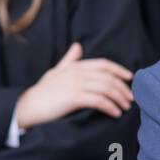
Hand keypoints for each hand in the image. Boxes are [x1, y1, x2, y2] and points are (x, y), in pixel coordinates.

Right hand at [14, 42, 133, 126]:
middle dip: (122, 88)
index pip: (103, 64)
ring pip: (106, 88)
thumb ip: (69, 60)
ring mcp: (75, 84)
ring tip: (125, 107)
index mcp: (75, 66)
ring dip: (119, 98)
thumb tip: (78, 46)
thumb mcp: (56, 72)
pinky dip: (110, 107)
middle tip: (131, 98)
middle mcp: (77, 72)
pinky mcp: (74, 97)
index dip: (119, 70)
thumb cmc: (43, 92)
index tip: (130, 78)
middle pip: (108, 77)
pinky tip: (115, 113)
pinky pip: (99, 101)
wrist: (28, 107)